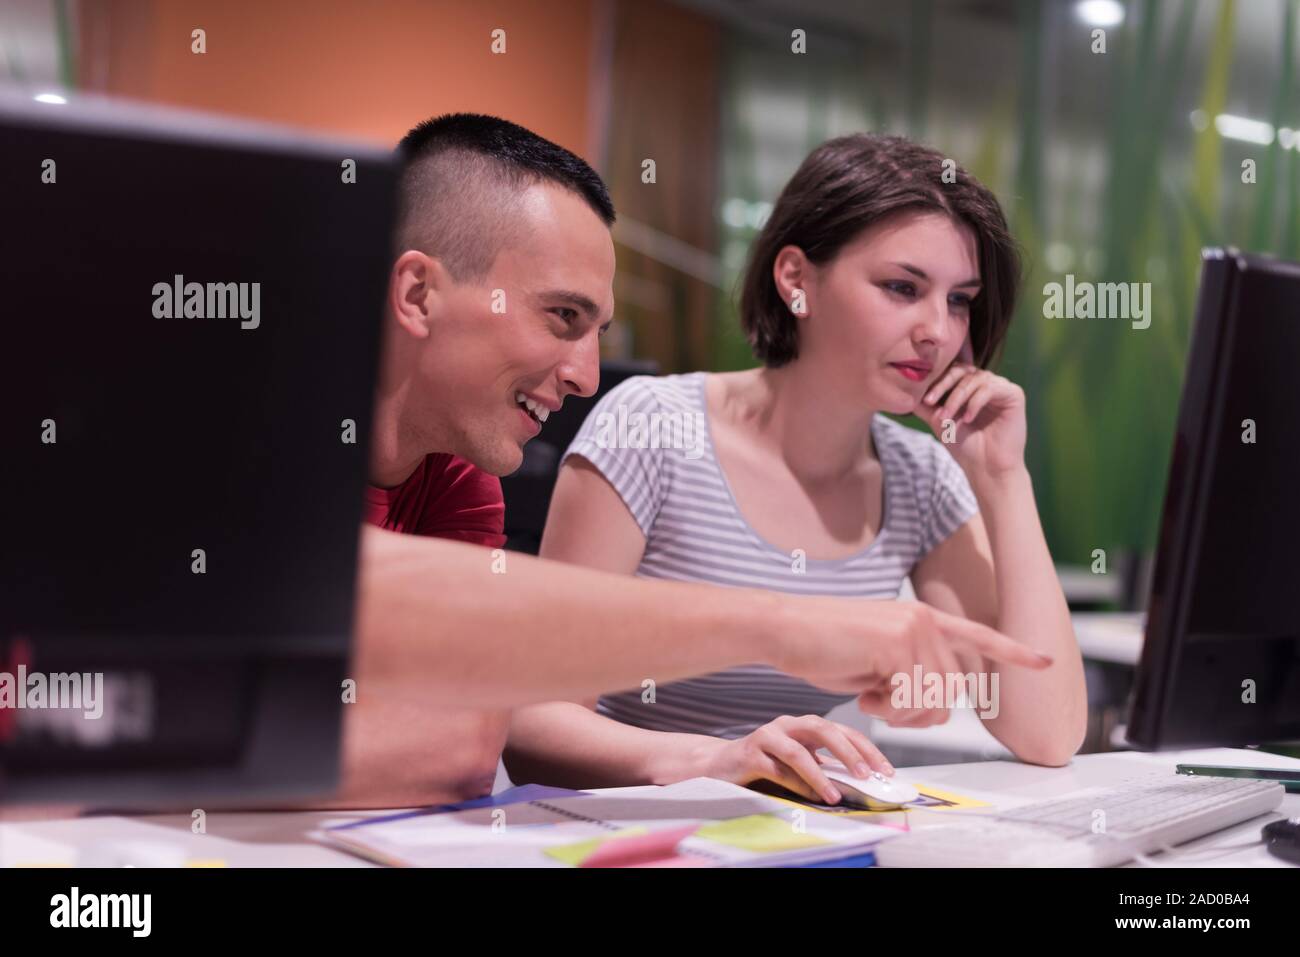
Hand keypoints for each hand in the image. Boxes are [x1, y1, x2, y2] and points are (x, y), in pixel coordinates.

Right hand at [697, 714, 891, 804]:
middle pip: (824, 730)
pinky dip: (795, 784)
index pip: (842, 730)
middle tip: (866, 775)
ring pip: (799, 752)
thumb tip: (860, 783)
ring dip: (820, 776)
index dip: (866, 748)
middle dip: (849, 752)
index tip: (885, 770)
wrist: (720, 764)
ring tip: (835, 796)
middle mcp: (787, 725)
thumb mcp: (799, 763)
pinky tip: (808, 796)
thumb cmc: (765, 764)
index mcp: (804, 725)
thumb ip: (824, 767)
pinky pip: (777, 769)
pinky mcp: (749, 753)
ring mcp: (767, 736)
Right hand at [770, 598, 1051, 723]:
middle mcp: (925, 619)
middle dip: (920, 713)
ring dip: (903, 715)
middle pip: (952, 690)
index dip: (1012, 651)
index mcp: (922, 618)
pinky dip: (889, 709)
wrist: (785, 629)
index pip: (977, 634)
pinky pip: (912, 698)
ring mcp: (914, 628)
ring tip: (871, 696)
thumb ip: (910, 673)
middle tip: (882, 705)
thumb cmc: (822, 647)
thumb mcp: (876, 662)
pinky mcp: (898, 643)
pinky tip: (865, 693)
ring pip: (935, 699)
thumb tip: (935, 705)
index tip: (1046, 662)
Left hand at [914, 361, 1026, 479]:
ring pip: (974, 379)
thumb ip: (924, 404)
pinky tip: (968, 418)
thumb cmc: (964, 446)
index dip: (936, 381)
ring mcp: (1001, 387)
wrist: (986, 468)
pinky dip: (975, 402)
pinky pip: (990, 388)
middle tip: (931, 402)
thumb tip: (903, 390)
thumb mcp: (938, 421)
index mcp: (970, 386)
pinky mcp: (1014, 394)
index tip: (925, 400)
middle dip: (943, 385)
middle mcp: (986, 383)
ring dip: (956, 398)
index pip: (951, 371)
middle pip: (962, 370)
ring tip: (947, 418)